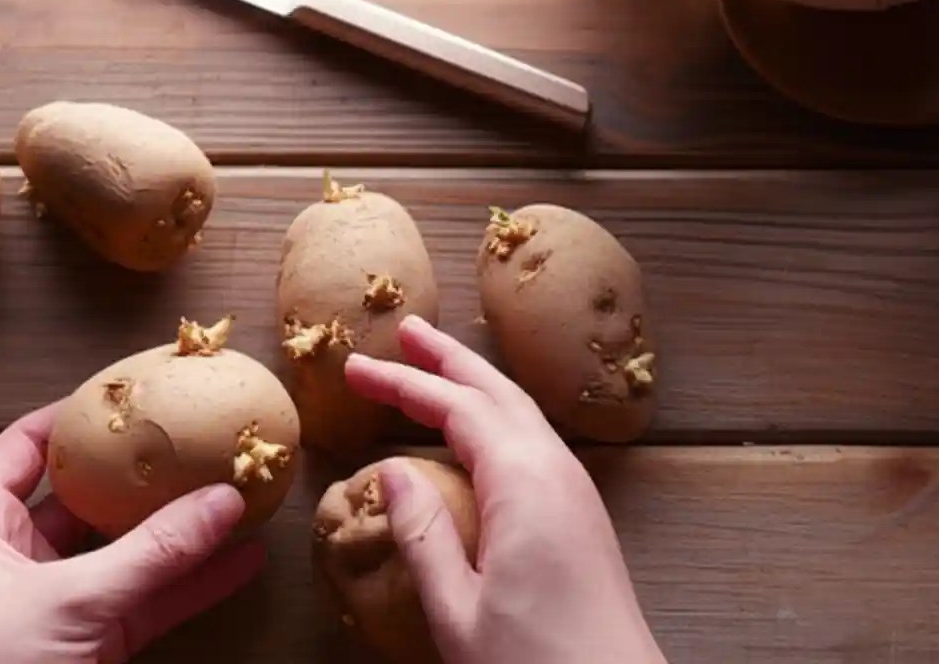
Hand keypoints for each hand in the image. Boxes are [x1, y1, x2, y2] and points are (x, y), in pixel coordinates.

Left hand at [0, 402, 263, 663]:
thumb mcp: (67, 601)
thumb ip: (150, 554)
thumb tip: (222, 502)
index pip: (23, 448)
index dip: (73, 417)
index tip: (130, 393)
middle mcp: (15, 558)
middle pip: (86, 499)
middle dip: (143, 476)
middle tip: (194, 442)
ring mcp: (56, 604)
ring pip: (127, 554)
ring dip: (179, 532)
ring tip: (232, 496)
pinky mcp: (90, 645)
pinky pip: (148, 603)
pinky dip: (191, 585)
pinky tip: (238, 563)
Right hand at [344, 316, 666, 663]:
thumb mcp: (457, 610)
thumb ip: (422, 534)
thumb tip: (392, 472)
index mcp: (524, 484)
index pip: (457, 407)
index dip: (403, 382)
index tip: (356, 369)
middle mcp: (557, 472)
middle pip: (497, 391)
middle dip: (448, 357)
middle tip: (405, 328)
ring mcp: (576, 490)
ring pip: (520, 411)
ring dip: (475, 381)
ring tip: (435, 362)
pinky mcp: (582, 514)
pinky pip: (533, 439)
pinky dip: (496, 415)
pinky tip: (479, 428)